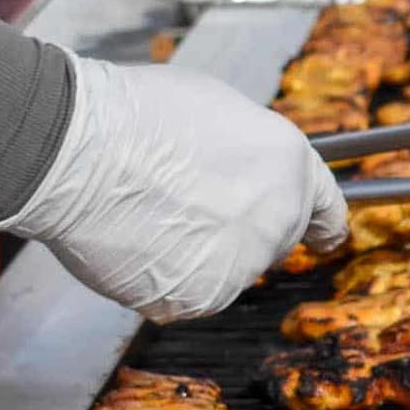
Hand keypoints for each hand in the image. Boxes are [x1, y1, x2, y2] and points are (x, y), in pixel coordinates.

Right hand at [0, 58, 347, 321]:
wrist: (82, 151)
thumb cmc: (139, 116)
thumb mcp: (222, 112)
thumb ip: (252, 156)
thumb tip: (246, 174)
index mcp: (291, 168)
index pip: (327, 210)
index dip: (324, 225)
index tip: (325, 238)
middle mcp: (278, 220)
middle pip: (273, 240)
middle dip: (242, 230)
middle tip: (191, 208)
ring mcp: (241, 265)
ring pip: (227, 269)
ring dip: (199, 255)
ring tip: (152, 214)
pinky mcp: (197, 298)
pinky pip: (185, 293)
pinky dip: (162, 277)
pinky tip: (136, 240)